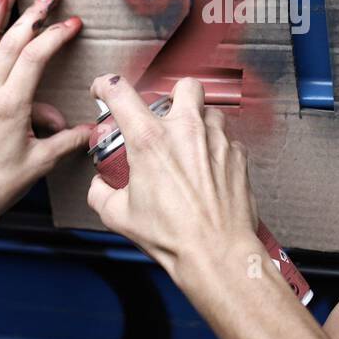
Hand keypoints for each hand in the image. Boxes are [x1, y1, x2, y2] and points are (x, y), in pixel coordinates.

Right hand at [85, 74, 337, 338]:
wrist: (216, 253)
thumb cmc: (172, 237)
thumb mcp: (119, 216)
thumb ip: (101, 192)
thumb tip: (99, 185)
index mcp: (149, 139)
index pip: (121, 93)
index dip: (107, 86)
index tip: (105, 90)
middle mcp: (186, 130)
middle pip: (184, 85)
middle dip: (173, 95)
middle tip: (165, 115)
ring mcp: (217, 140)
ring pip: (210, 111)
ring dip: (198, 123)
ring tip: (189, 146)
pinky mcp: (238, 155)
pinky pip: (227, 139)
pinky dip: (216, 148)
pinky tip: (208, 169)